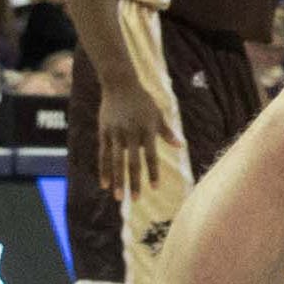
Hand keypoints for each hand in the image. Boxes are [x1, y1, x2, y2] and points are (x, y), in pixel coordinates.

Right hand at [96, 73, 170, 204]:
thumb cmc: (142, 100)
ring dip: (118, 180)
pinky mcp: (104, 132)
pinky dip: (104, 170)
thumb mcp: (157, 114)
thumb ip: (167, 132)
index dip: (153, 172)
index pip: (151, 155)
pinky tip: (104, 184)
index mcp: (147, 129)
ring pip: (116, 161)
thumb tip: (181, 146)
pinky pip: (103, 155)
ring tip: (118, 197)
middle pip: (133, 161)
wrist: (120, 83)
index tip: (155, 188)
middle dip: (134, 182)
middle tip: (136, 200)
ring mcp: (116, 132)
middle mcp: (131, 132)